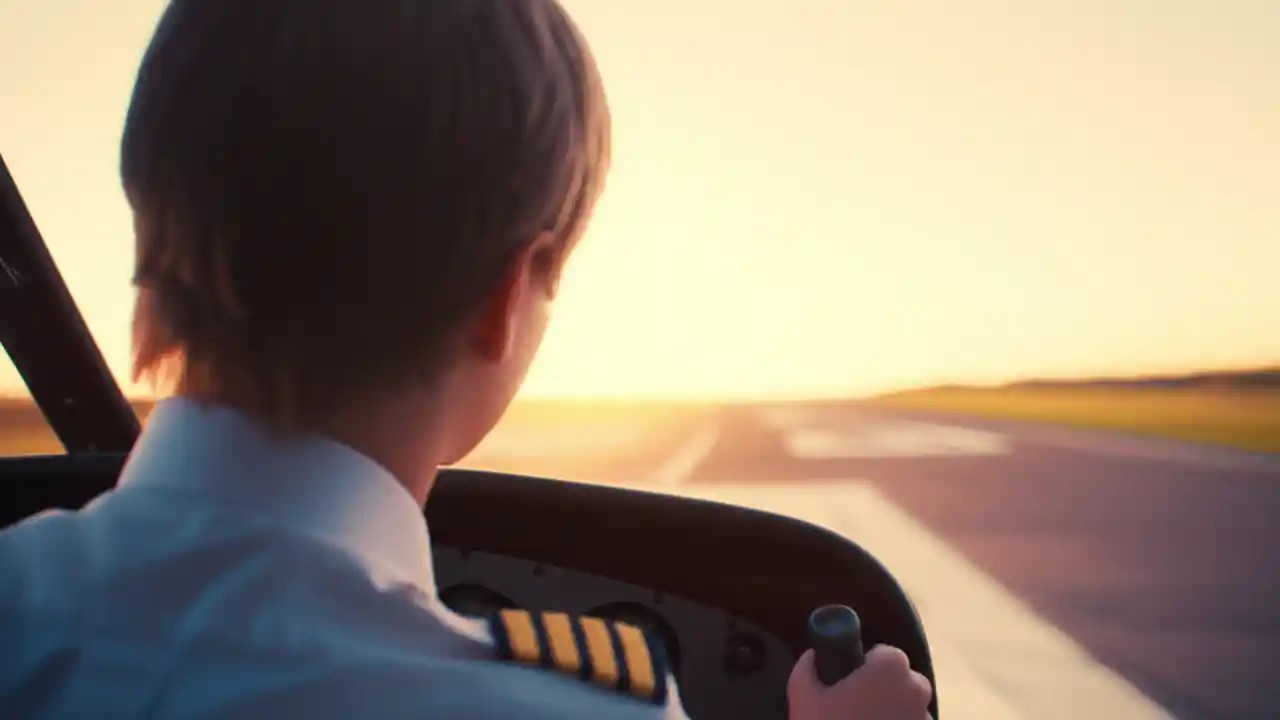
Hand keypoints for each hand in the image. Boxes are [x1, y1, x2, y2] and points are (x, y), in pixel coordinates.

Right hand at [787, 644, 932, 719]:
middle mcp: (917, 688)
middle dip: (882, 688)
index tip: (848, 682)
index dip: (864, 666)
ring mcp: (925, 719)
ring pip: (909, 707)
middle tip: (854, 706)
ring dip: (892, 712)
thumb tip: (813, 655)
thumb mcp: (802, 693)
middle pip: (901, 679)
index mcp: (890, 667)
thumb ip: (808, 665)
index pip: (883, 653)